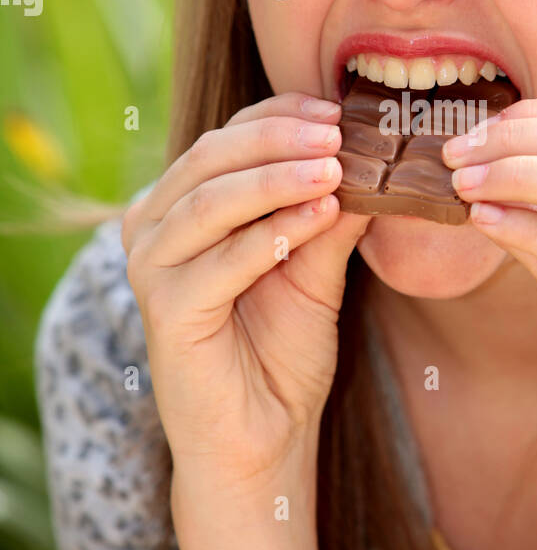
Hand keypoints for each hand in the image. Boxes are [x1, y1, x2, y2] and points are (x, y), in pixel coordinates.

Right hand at [122, 91, 369, 495]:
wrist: (264, 439)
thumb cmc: (282, 352)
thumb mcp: (315, 268)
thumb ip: (329, 212)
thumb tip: (371, 152)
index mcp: (181, 206)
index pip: (227, 138)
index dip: (281, 117)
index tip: (338, 109)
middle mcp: (153, 227)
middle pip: (213, 158)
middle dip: (280, 139)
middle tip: (340, 132)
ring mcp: (151, 269)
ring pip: (214, 200)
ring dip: (278, 178)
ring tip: (336, 168)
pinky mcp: (165, 311)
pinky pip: (222, 260)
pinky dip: (274, 233)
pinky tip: (321, 214)